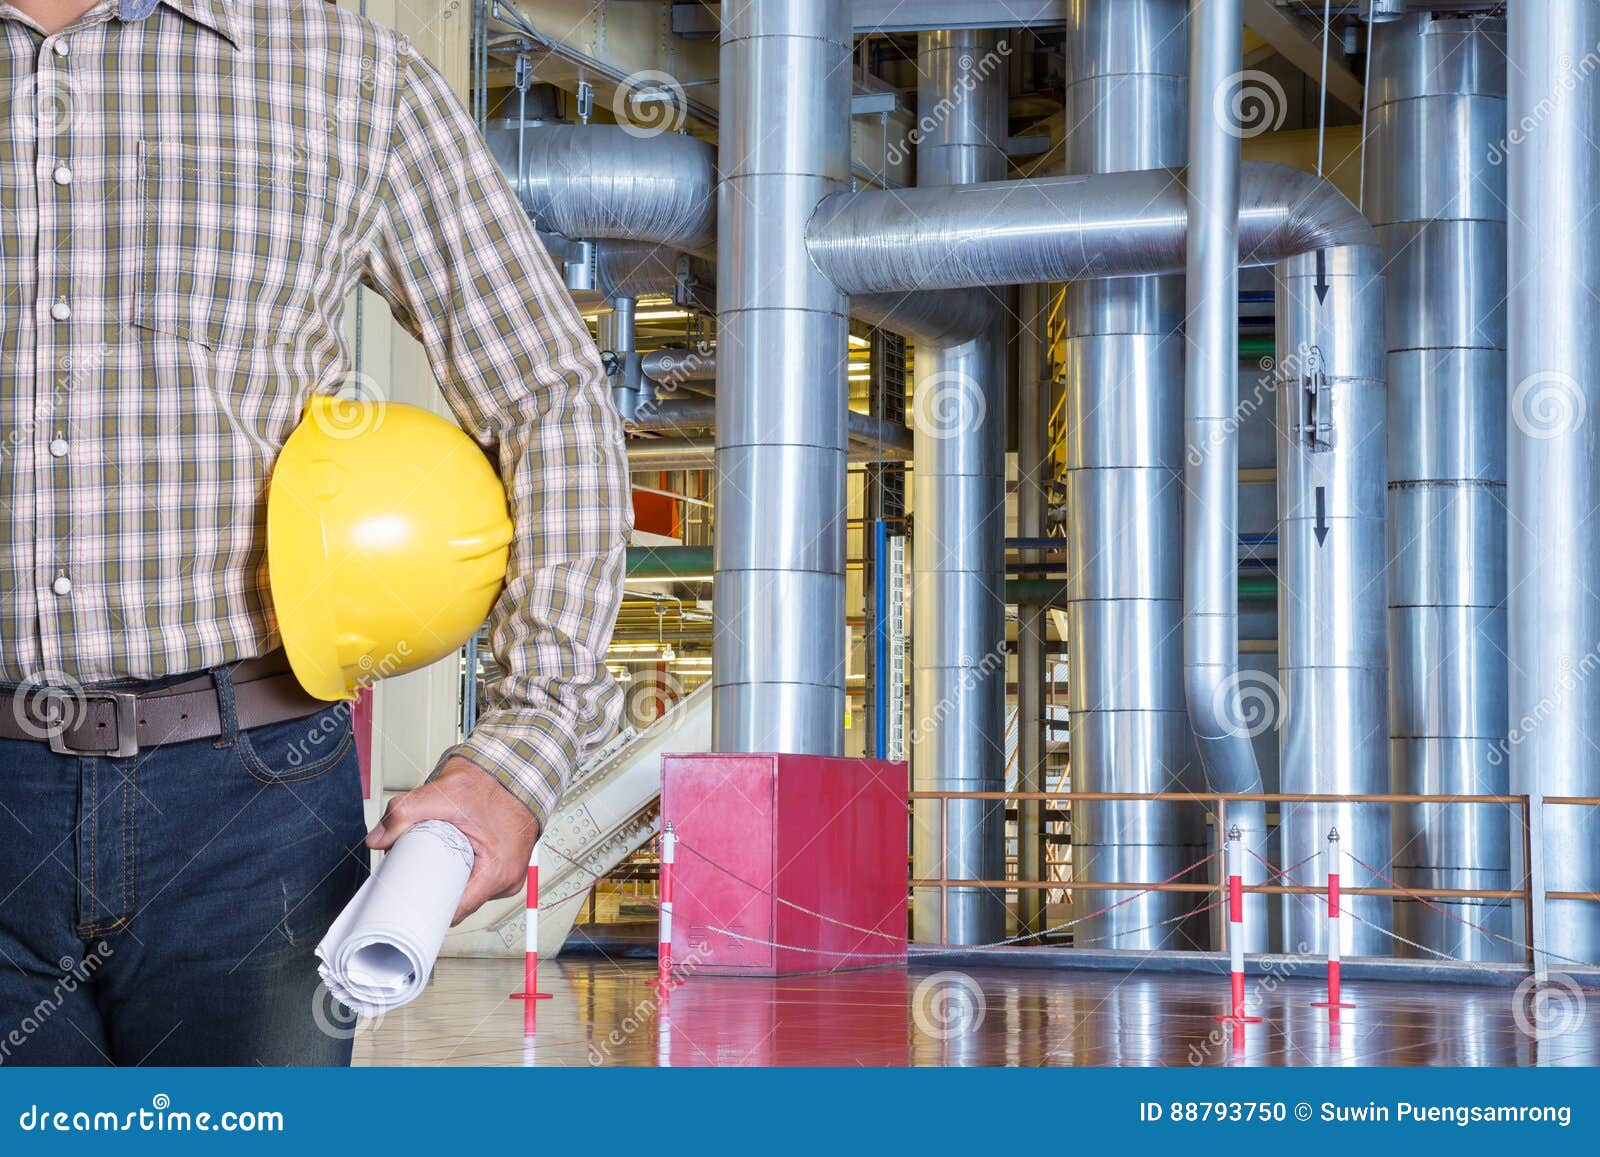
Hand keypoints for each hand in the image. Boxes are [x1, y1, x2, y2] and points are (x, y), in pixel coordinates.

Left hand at [365, 756, 538, 924]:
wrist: (517, 769)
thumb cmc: (493, 783)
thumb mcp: (443, 793)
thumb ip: (404, 813)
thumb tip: (378, 838)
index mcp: (498, 871)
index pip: (455, 911)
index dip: (427, 911)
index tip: (407, 906)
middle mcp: (507, 879)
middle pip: (460, 903)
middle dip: (433, 891)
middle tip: (413, 874)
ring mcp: (508, 874)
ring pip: (468, 891)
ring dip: (448, 880)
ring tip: (434, 861)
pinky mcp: (505, 866)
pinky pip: (477, 880)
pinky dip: (461, 871)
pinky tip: (452, 857)